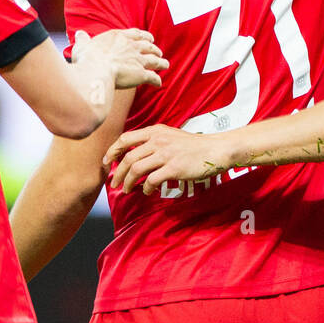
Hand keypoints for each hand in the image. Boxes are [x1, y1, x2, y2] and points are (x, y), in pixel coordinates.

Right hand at [71, 28, 167, 87]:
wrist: (96, 72)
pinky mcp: (142, 74)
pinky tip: (158, 83)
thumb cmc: (87, 59)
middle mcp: (131, 46)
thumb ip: (83, 40)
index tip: (147, 38)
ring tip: (165, 64)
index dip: (143, 36)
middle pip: (148, 46)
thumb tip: (79, 34)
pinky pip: (153, 77)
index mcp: (118, 37)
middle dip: (154, 48)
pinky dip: (157, 80)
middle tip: (158, 51)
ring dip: (161, 62)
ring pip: (155, 60)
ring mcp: (138, 60)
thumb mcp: (82, 46)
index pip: (135, 33)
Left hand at [103, 124, 234, 194]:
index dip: (112, 151)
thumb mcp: (170, 135)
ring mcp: (166, 154)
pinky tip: (147, 191)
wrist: (216, 149)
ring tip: (127, 189)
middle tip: (114, 183)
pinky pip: (152, 180)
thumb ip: (153, 140)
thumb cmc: (193, 146)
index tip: (107, 162)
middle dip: (117, 172)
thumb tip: (134, 154)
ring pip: (136, 169)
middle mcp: (158, 140)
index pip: (125, 138)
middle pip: (128, 157)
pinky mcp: (174, 168)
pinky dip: (146, 188)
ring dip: (128, 182)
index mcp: (155, 131)